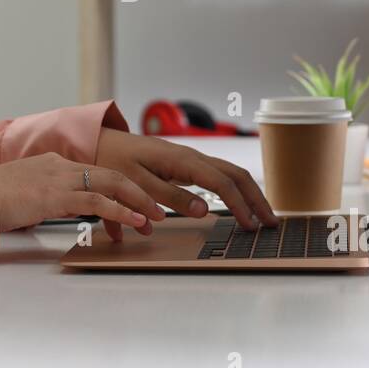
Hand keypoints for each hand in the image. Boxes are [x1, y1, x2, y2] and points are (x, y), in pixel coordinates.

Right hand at [0, 153, 165, 236]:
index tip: (139, 199)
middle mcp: (61, 165)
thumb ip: (47, 196)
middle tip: (157, 209)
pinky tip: (134, 221)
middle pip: (111, 173)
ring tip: (154, 218)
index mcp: (54, 163)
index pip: (97, 170)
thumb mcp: (26, 193)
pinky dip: (120, 210)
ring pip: (110, 184)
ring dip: (137, 202)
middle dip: (138, 191)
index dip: (122, 185)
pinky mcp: (55, 195)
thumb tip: (62, 209)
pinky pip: (96, 201)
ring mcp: (59, 178)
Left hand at [94, 128, 278, 241]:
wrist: (97, 141)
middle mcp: (190, 156)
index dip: (240, 205)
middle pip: (234, 174)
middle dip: (255, 198)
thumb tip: (204, 211)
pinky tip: (238, 202)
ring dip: (247, 193)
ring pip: (227, 173)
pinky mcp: (183, 164)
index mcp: (181, 160)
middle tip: (271, 223)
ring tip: (261, 215)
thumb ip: (169, 197)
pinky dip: (233, 189)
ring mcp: (188, 159)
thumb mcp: (136, 183)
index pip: (221, 183)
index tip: (251, 226)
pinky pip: (215, 175)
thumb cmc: (112, 161)